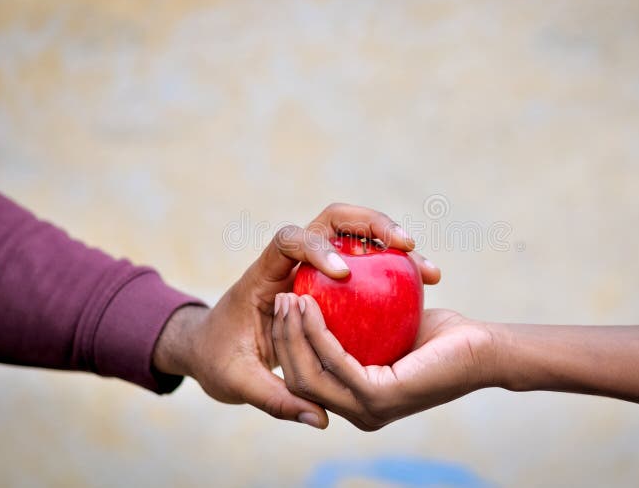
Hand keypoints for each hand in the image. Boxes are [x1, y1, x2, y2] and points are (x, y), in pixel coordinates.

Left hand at [153, 204, 440, 428]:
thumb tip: (319, 419)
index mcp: (262, 275)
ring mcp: (315, 266)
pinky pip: (368, 258)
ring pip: (357, 233)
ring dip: (390, 238)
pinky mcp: (331, 277)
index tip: (342, 273)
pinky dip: (395, 261)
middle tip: (405, 243)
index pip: (288, 240)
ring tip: (424, 262)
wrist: (212, 346)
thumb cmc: (218, 361)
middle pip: (334, 219)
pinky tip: (426, 275)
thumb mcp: (237, 381)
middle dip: (371, 223)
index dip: (315, 250)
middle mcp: (292, 261)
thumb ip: (274, 398)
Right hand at [271, 293, 496, 430]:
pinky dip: (317, 333)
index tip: (283, 306)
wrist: (482, 348)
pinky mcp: (380, 398)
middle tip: (280, 300)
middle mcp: (360, 413)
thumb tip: (330, 299)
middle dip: (283, 340)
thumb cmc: (441, 337)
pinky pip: (336, 362)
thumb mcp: (388, 330)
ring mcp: (369, 410)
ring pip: (310, 375)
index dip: (287, 345)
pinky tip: (311, 305)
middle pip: (300, 380)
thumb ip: (358, 328)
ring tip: (290, 300)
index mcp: (358, 403)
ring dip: (293, 336)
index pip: (307, 379)